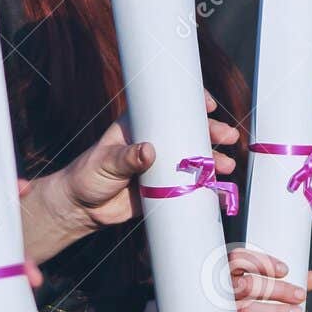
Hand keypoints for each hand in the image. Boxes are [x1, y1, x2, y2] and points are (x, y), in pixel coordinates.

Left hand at [23, 91, 238, 263]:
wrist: (82, 209)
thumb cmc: (88, 175)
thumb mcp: (105, 162)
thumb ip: (126, 157)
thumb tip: (149, 151)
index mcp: (141, 125)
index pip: (169, 107)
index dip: (192, 103)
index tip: (208, 105)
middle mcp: (156, 142)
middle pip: (190, 132)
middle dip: (212, 133)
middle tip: (228, 136)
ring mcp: (163, 165)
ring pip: (195, 158)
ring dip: (214, 161)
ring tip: (227, 167)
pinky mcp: (166, 188)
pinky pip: (191, 185)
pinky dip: (207, 187)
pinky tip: (220, 191)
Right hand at [229, 247, 311, 311]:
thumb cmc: (238, 297)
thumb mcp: (255, 282)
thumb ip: (286, 279)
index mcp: (222, 271)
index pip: (238, 259)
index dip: (262, 263)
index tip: (285, 270)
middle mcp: (217, 290)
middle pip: (248, 286)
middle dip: (278, 290)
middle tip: (300, 295)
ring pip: (245, 310)